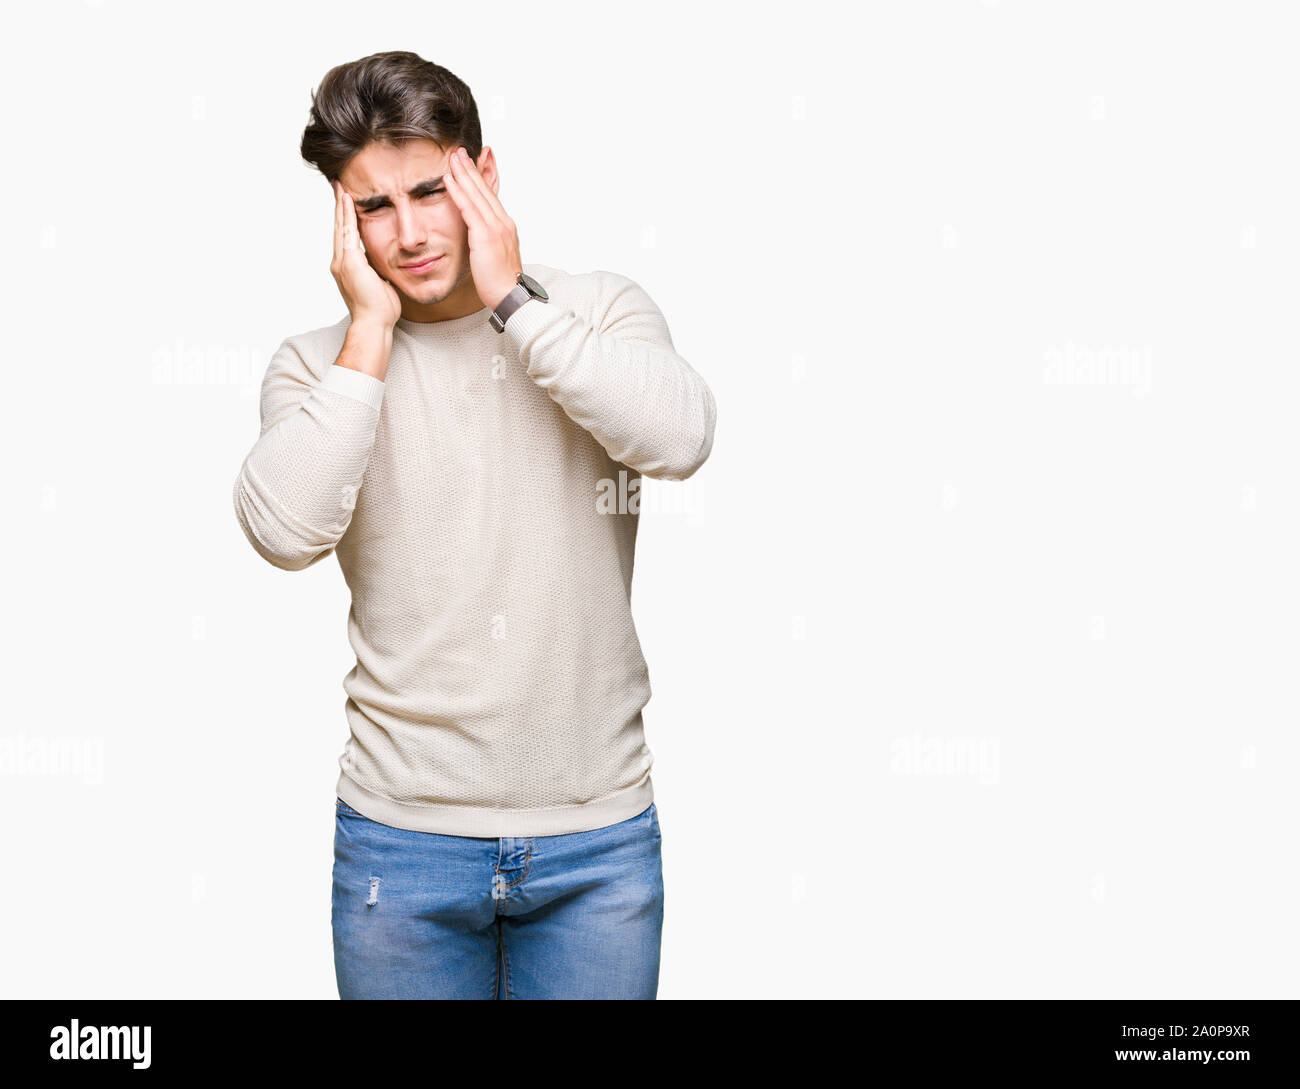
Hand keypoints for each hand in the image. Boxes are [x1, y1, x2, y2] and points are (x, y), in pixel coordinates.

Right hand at [331, 179, 400, 329]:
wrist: (374, 324)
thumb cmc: (380, 309)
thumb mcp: (380, 283)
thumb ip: (378, 270)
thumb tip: (386, 264)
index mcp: (347, 267)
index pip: (345, 236)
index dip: (345, 218)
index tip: (347, 201)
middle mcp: (340, 262)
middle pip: (338, 227)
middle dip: (338, 206)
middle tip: (338, 186)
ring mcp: (342, 262)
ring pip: (340, 226)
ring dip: (340, 205)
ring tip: (340, 187)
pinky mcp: (349, 262)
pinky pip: (347, 232)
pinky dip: (346, 215)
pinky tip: (347, 200)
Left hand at [444, 147, 522, 310]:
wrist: (510, 296)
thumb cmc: (501, 283)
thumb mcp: (495, 256)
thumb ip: (487, 242)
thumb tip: (479, 238)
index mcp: (505, 226)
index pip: (490, 196)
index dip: (480, 178)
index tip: (470, 164)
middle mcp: (503, 222)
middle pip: (484, 189)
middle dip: (471, 168)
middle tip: (460, 151)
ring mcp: (495, 227)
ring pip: (477, 194)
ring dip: (463, 173)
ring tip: (452, 157)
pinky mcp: (485, 235)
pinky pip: (468, 208)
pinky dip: (458, 191)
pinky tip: (449, 179)